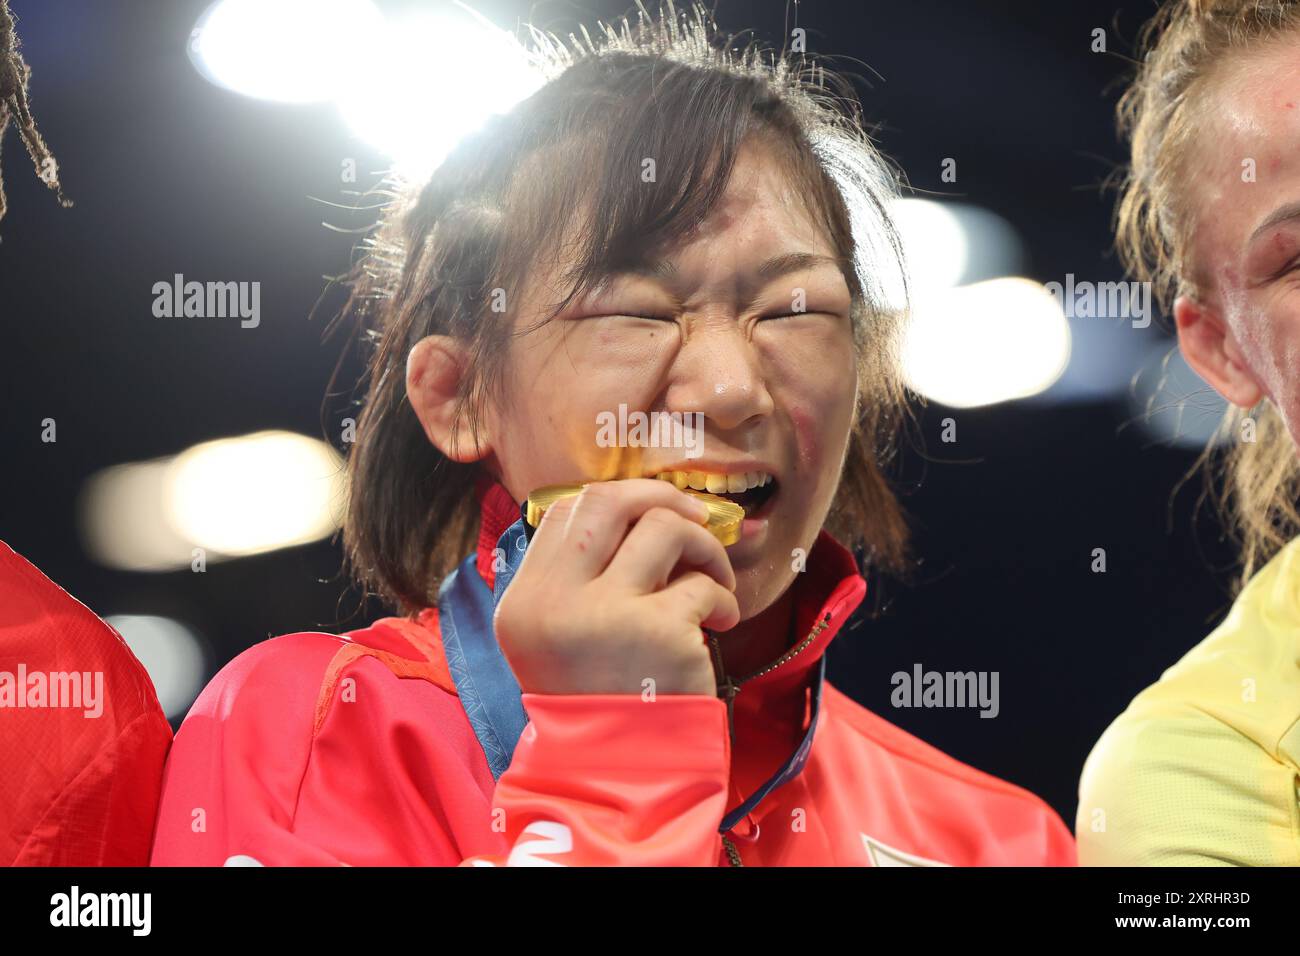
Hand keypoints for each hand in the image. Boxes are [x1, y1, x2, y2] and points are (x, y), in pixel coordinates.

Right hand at [494, 478, 739, 695]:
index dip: (615, 502)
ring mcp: (607, 613)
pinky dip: (723, 598)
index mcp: (525, 600)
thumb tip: (636, 513)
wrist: (623, 774)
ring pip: (664, 527)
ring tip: (714, 580)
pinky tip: (719, 624)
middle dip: (660, 497)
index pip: (564, 512)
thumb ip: (578, 580)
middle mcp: (556, 601)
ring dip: (703, 546)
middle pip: (608, 501)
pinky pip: (704, 585)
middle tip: (694, 517)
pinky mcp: (659, 631)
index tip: (650, 515)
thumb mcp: (560, 638)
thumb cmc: (602, 699)